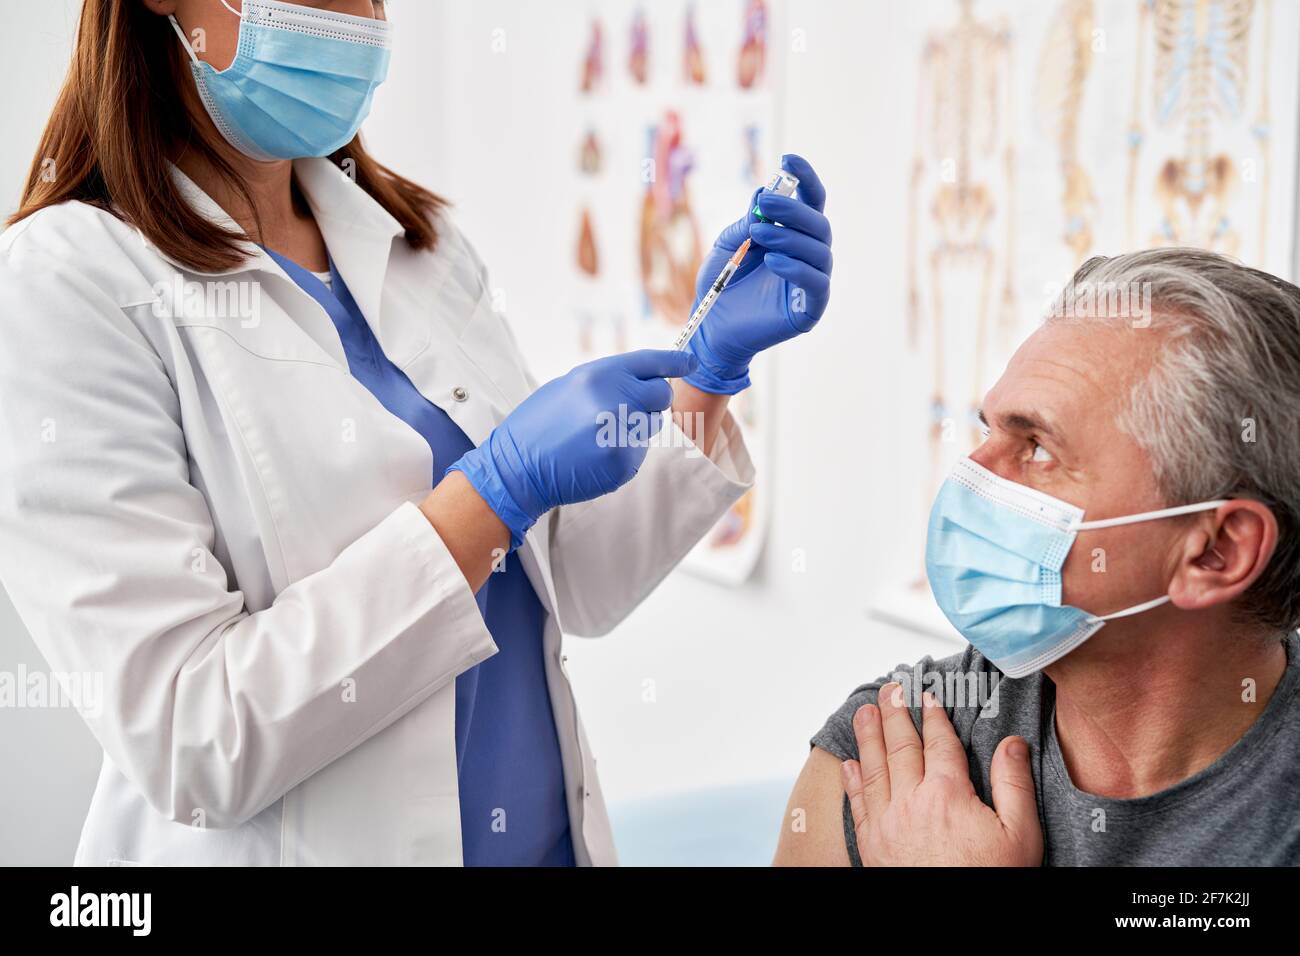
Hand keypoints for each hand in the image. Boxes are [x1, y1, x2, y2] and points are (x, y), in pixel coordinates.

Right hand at [448, 349, 696, 550]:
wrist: (518, 468)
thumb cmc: (540, 425)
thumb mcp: (569, 387)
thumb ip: (607, 380)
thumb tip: (641, 377)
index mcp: (599, 374)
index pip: (650, 361)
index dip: (674, 361)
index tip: (690, 360)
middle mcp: (614, 399)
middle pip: (660, 394)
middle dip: (650, 400)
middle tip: (625, 410)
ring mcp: (621, 432)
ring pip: (651, 424)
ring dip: (634, 428)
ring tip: (597, 436)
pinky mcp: (623, 461)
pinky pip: (638, 452)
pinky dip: (623, 453)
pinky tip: (594, 456)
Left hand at [683, 153, 831, 393]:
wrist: (711, 328)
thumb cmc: (721, 284)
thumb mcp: (729, 244)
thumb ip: (748, 220)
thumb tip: (766, 192)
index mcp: (793, 236)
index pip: (810, 202)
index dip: (805, 178)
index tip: (788, 158)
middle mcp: (808, 256)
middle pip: (818, 224)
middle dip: (793, 210)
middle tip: (766, 206)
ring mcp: (811, 283)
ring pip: (819, 251)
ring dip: (790, 238)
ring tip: (760, 236)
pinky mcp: (809, 310)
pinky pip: (816, 284)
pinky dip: (798, 269)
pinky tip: (774, 261)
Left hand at [841, 682, 1042, 865]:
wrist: (954, 928)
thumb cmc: (992, 881)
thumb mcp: (1021, 834)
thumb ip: (1014, 784)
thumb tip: (1012, 743)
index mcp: (948, 793)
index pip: (939, 742)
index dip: (933, 715)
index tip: (925, 694)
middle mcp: (911, 801)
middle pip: (901, 745)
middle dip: (895, 713)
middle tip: (890, 689)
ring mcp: (887, 822)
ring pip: (873, 767)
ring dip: (868, 735)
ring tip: (865, 711)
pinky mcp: (872, 845)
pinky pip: (858, 803)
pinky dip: (851, 779)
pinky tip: (848, 763)